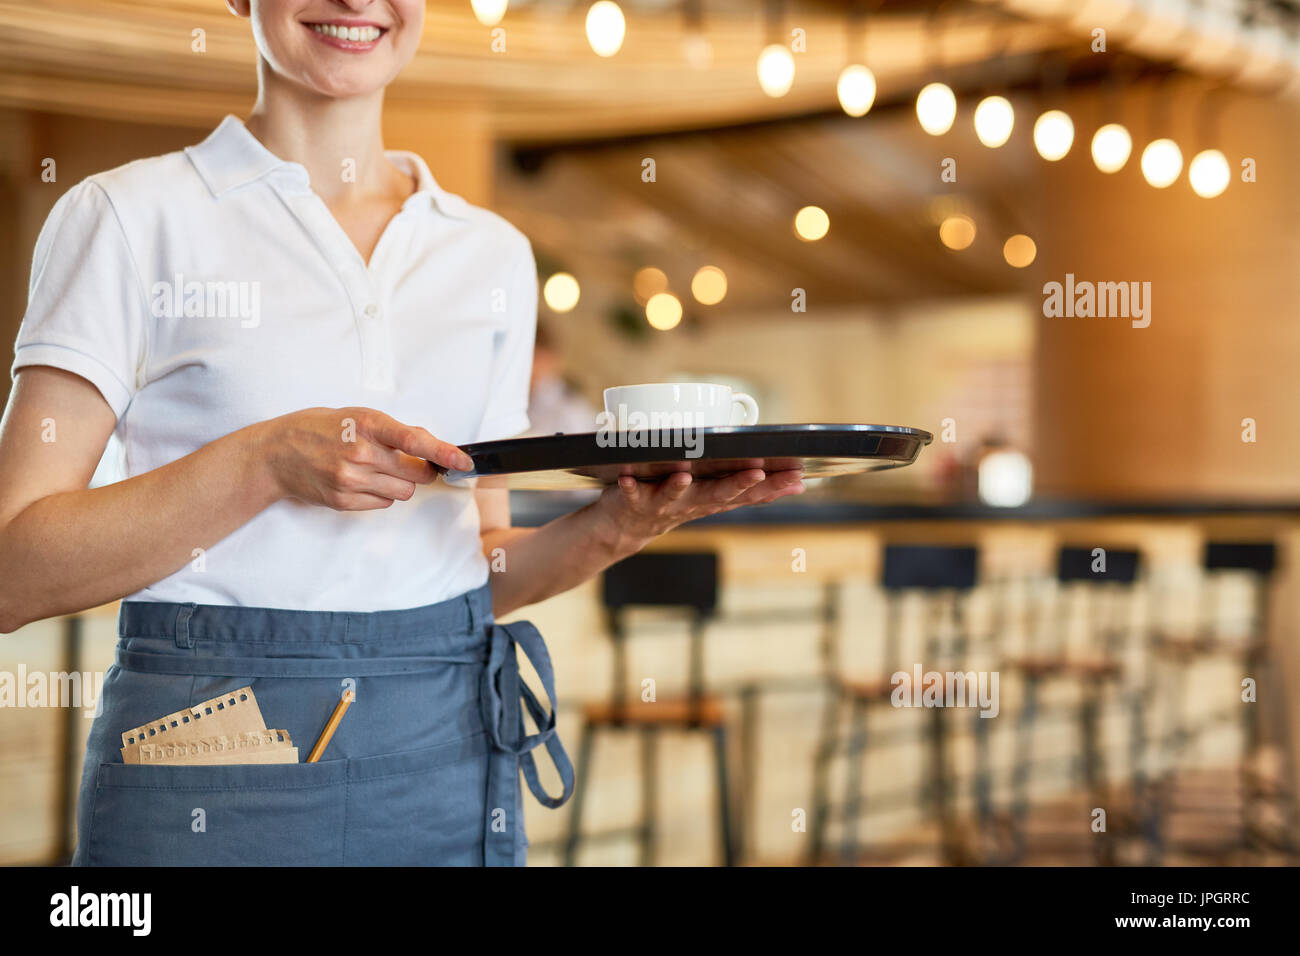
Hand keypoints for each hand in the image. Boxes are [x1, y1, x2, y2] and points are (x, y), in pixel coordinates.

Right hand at [254, 407, 473, 510]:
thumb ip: (393, 430)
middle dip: (420, 469)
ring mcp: (350, 480)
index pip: (415, 440)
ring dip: (400, 483)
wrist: (277, 452)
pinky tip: (362, 480)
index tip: (464, 461)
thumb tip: (430, 445)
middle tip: (407, 462)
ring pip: (403, 493)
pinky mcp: (343, 501)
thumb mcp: (357, 415)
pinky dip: (381, 494)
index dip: (444, 453)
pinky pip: (383, 504)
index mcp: (366, 424)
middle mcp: (360, 453)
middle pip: (417, 474)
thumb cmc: (320, 429)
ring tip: (377, 469)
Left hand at [592, 468, 805, 550]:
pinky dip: (630, 488)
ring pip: (675, 495)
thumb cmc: (676, 502)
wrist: (625, 530)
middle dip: (738, 485)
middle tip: (758, 472)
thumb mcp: (715, 496)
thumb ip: (747, 488)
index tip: (797, 476)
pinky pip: (631, 494)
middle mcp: (692, 503)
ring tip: (685, 476)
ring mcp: (663, 504)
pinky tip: (628, 479)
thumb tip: (796, 482)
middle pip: (718, 495)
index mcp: (713, 498)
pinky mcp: (634, 502)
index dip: (773, 487)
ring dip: (680, 487)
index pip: (749, 494)